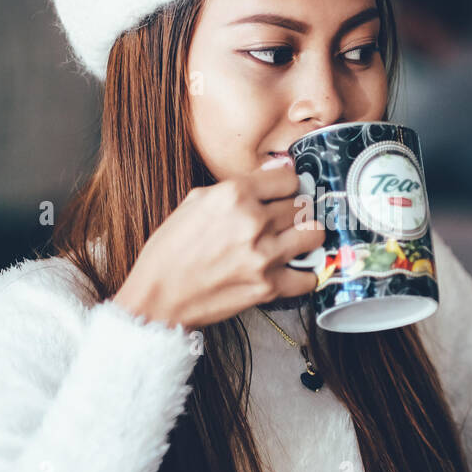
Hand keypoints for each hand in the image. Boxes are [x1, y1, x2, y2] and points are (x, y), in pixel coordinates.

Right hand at [113, 159, 324, 329]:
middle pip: (301, 206)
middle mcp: (253, 221)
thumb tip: (269, 175)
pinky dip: (305, 275)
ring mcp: (264, 256)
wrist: (157, 296)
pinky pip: (309, 277)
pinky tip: (294, 272)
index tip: (283, 194)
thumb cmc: (170, 250)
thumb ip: (234, 187)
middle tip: (284, 221)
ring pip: (315, 235)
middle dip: (294, 212)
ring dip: (307, 237)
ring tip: (295, 242)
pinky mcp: (268, 287)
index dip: (286, 187)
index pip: (288, 179)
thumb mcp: (194, 202)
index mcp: (234, 195)